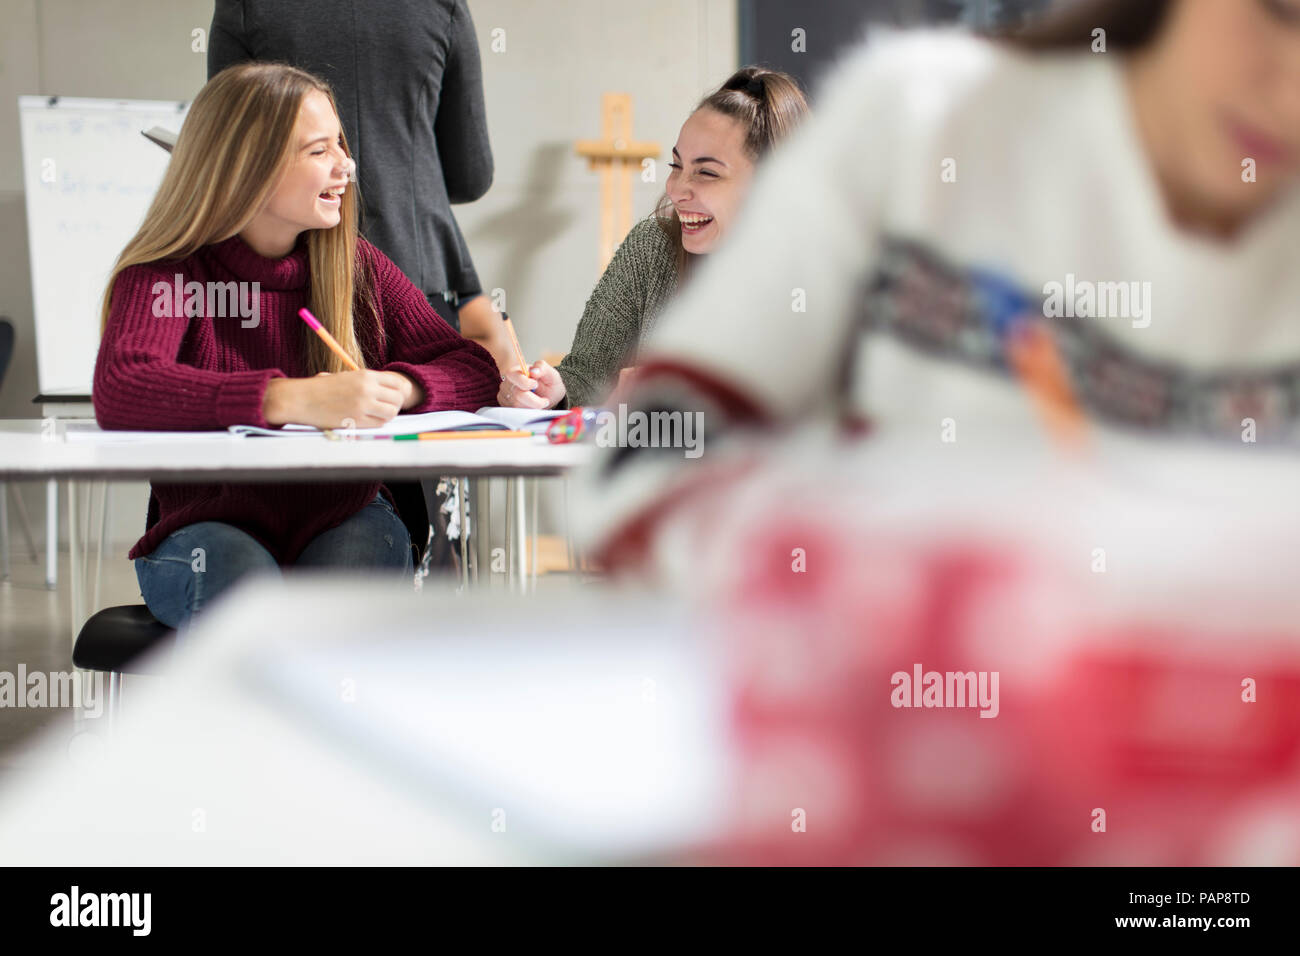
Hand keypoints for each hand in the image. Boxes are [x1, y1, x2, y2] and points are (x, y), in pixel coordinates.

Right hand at [263, 370, 411, 427]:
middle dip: (396, 404)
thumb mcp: (346, 377)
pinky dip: (378, 423)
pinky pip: (379, 424)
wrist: (301, 399)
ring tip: (378, 413)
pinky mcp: (356, 421)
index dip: (401, 391)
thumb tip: (387, 390)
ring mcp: (362, 406)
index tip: (396, 395)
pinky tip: (369, 419)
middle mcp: (367, 389)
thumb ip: (366, 381)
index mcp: (365, 375)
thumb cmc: (321, 388)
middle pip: (398, 399)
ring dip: (388, 414)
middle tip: (388, 406)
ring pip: (391, 413)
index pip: (397, 383)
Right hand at [498, 360, 563, 408]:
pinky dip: (529, 411)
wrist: (549, 395)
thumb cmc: (548, 382)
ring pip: (518, 405)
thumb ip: (542, 367)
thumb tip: (534, 371)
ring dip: (533, 406)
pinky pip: (517, 412)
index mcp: (516, 371)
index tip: (536, 385)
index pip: (513, 376)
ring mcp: (506, 396)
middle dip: (534, 400)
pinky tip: (534, 407)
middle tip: (545, 400)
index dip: (525, 383)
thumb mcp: (551, 373)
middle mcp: (508, 384)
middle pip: (517, 394)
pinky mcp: (508, 407)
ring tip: (540, 403)